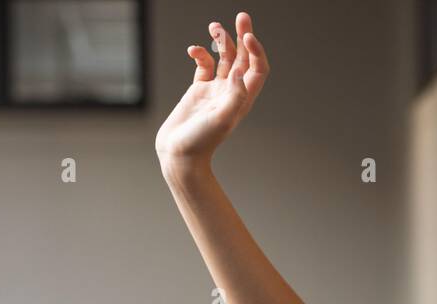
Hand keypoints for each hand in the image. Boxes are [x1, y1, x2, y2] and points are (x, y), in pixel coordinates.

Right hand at [156, 11, 269, 167]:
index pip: (257, 68)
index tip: (246, 36)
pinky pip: (203, 66)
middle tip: (242, 16)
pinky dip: (199, 54)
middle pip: (244, 59)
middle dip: (243, 37)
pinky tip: (192, 49)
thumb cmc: (201, 142)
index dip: (256, 50)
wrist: (179, 155)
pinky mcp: (198, 91)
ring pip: (223, 59)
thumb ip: (234, 95)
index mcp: (242, 99)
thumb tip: (241, 71)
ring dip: (221, 41)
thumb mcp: (221, 119)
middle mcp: (232, 93)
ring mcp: (215, 91)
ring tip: (215, 26)